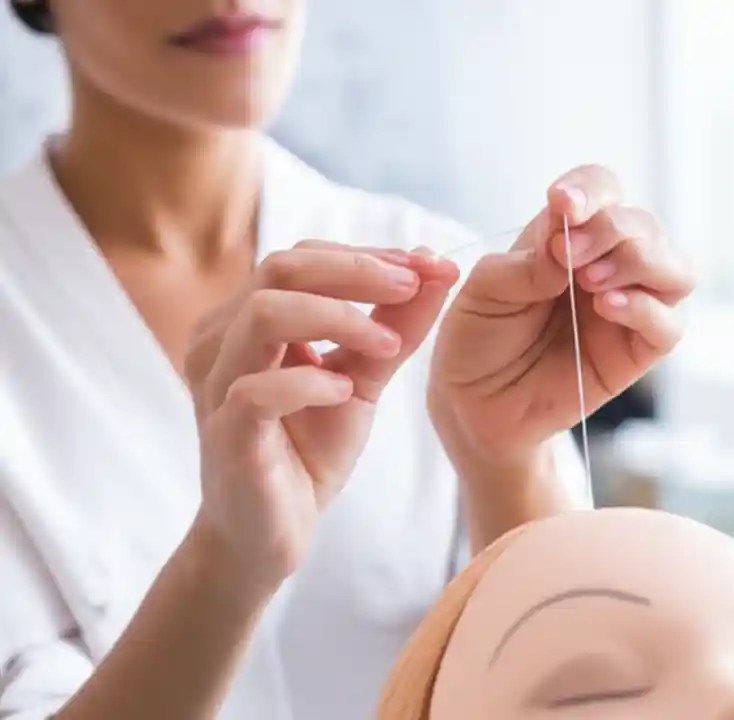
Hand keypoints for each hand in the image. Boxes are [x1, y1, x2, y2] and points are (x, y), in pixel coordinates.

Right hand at [184, 242, 458, 592]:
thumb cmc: (307, 450)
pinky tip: (345, 393)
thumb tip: (438, 268)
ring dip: (339, 318)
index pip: (301, 257)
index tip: (424, 265)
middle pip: (280, 268)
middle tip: (413, 286)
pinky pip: (257, 390)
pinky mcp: (224, 433)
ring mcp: (216, 385)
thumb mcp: (362, 379)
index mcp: (246, 319)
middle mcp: (221, 340)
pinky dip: (310, 382)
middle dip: (357, 271)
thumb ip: (395, 327)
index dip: (364, 256)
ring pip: (265, 314)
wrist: (270, 534)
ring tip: (388, 346)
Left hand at [430, 165, 694, 471]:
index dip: (590, 190)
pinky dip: (645, 308)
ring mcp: (630, 307)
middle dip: (610, 230)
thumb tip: (565, 242)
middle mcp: (608, 264)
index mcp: (569, 236)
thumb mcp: (484, 293)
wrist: (476, 405)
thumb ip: (525, 264)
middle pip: (643, 224)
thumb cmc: (479, 340)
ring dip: (638, 263)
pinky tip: (607, 308)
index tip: (562, 204)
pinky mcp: (638, 351)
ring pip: (675, 268)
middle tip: (568, 254)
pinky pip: (670, 323)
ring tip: (590, 282)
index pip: (603, 190)